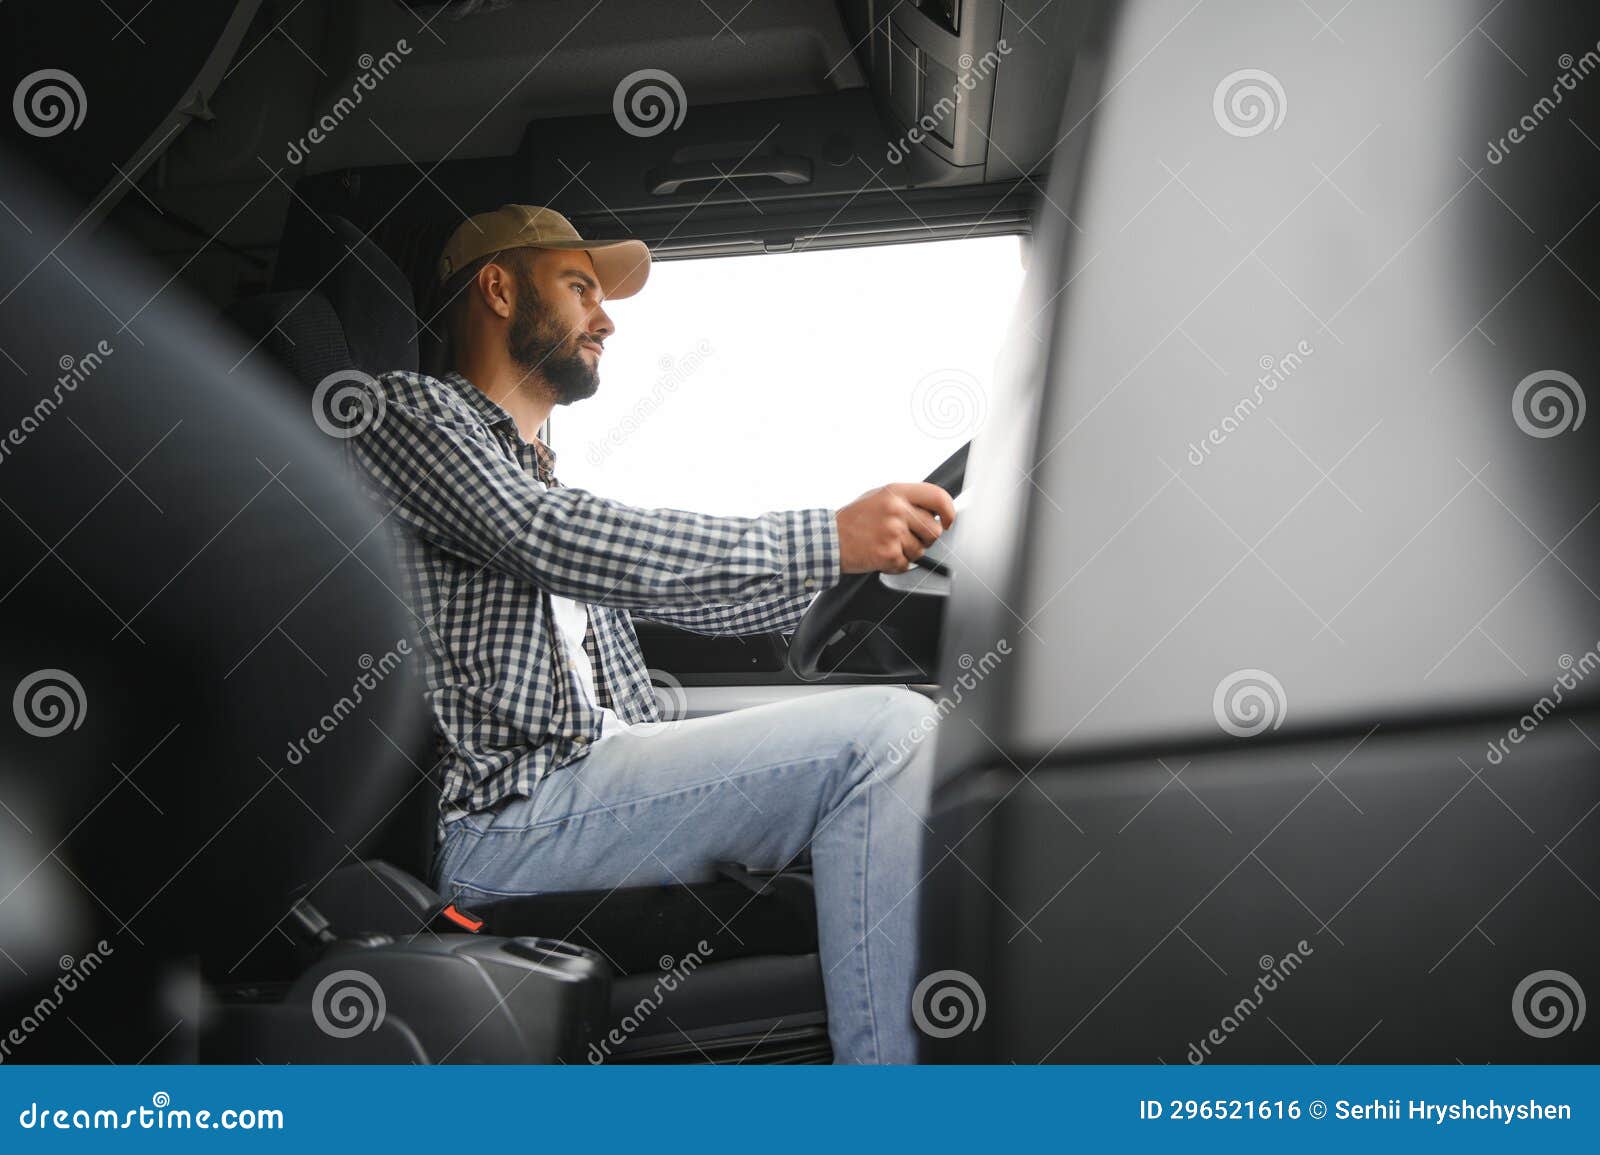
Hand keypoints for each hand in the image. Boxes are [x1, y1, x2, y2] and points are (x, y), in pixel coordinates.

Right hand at [834, 482, 956, 573]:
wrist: (829, 539)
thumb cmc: (854, 519)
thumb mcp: (879, 496)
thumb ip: (907, 499)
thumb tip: (936, 510)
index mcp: (895, 492)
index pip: (938, 497)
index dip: (949, 511)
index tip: (948, 521)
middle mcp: (896, 510)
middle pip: (934, 529)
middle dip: (926, 538)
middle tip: (908, 537)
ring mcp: (892, 532)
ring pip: (921, 550)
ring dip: (908, 552)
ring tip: (887, 544)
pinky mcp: (888, 553)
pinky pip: (906, 564)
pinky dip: (896, 564)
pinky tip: (881, 554)